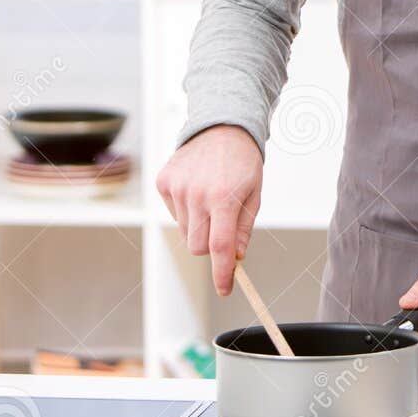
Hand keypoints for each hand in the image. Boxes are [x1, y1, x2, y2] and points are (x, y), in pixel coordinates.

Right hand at [155, 124, 262, 295]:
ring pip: (186, 232)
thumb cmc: (243, 163)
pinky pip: (174, 213)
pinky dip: (186, 210)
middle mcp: (196, 194)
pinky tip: (197, 189)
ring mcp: (177, 187)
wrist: (222, 127)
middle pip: (198, 246)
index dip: (222, 273)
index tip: (225, 289)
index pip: (219, 247)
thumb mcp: (254, 194)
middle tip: (223, 227)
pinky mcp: (163, 182)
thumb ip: (244, 228)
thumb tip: (236, 257)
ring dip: (199, 226)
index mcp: (223, 198)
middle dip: (212, 246)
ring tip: (211, 201)